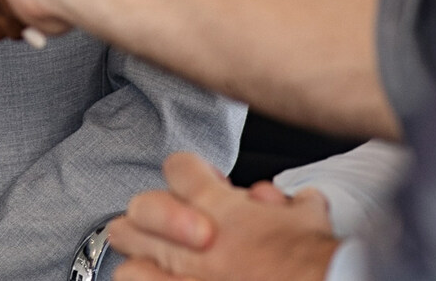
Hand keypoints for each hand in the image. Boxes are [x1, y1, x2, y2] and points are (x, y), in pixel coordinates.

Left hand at [108, 152, 339, 280]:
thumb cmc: (309, 261)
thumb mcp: (306, 215)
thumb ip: (282, 201)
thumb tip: (275, 201)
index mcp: (218, 204)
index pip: (177, 166)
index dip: (190, 172)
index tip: (205, 186)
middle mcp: (189, 235)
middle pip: (140, 205)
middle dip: (154, 212)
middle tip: (172, 223)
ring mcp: (177, 269)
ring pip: (126, 244)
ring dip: (142, 249)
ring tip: (159, 257)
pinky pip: (134, 280)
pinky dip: (147, 277)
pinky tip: (162, 278)